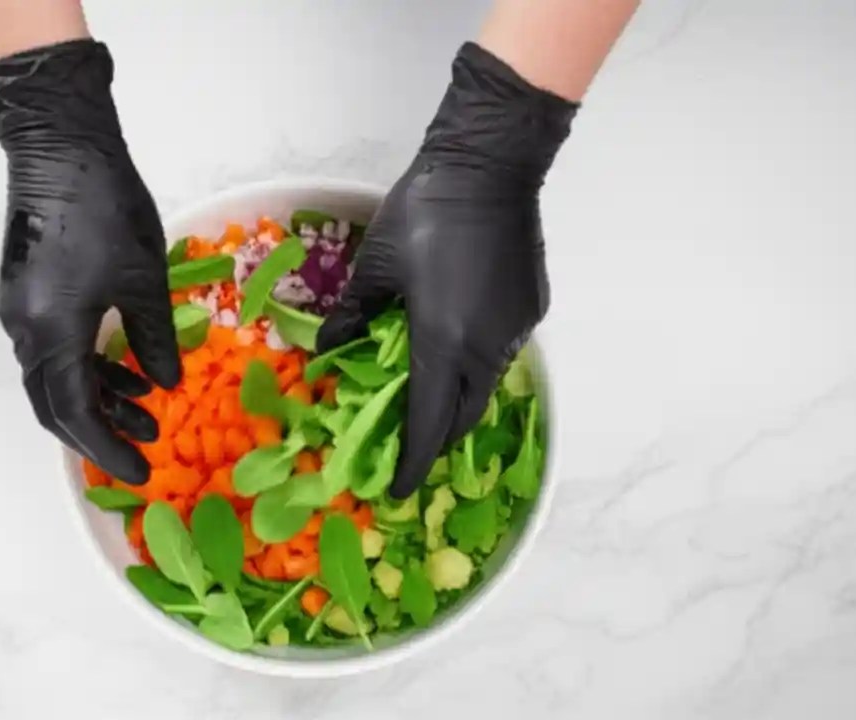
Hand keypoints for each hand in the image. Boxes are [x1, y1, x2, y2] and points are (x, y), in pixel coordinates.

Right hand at [0, 39, 178, 484]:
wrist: (58, 144)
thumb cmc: (107, 206)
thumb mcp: (144, 278)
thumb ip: (154, 338)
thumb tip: (166, 383)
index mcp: (52, 331)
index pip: (74, 413)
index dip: (106, 449)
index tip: (137, 475)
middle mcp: (24, 328)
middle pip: (54, 403)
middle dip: (99, 433)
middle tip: (143, 451)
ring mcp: (19, 309)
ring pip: (54, 376)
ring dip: (99, 398)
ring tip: (150, 412)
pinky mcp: (24, 290)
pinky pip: (52, 348)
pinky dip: (87, 367)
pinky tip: (130, 370)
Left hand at [318, 43, 576, 498]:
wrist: (489, 165)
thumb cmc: (425, 211)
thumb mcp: (374, 266)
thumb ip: (351, 317)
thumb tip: (325, 353)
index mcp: (444, 341)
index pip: (427, 419)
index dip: (410, 460)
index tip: (395, 490)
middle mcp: (487, 346)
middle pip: (463, 414)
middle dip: (436, 441)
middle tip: (409, 455)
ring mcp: (515, 328)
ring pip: (486, 385)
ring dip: (458, 402)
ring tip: (429, 408)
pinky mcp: (530, 307)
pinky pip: (500, 351)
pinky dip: (476, 365)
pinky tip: (455, 351)